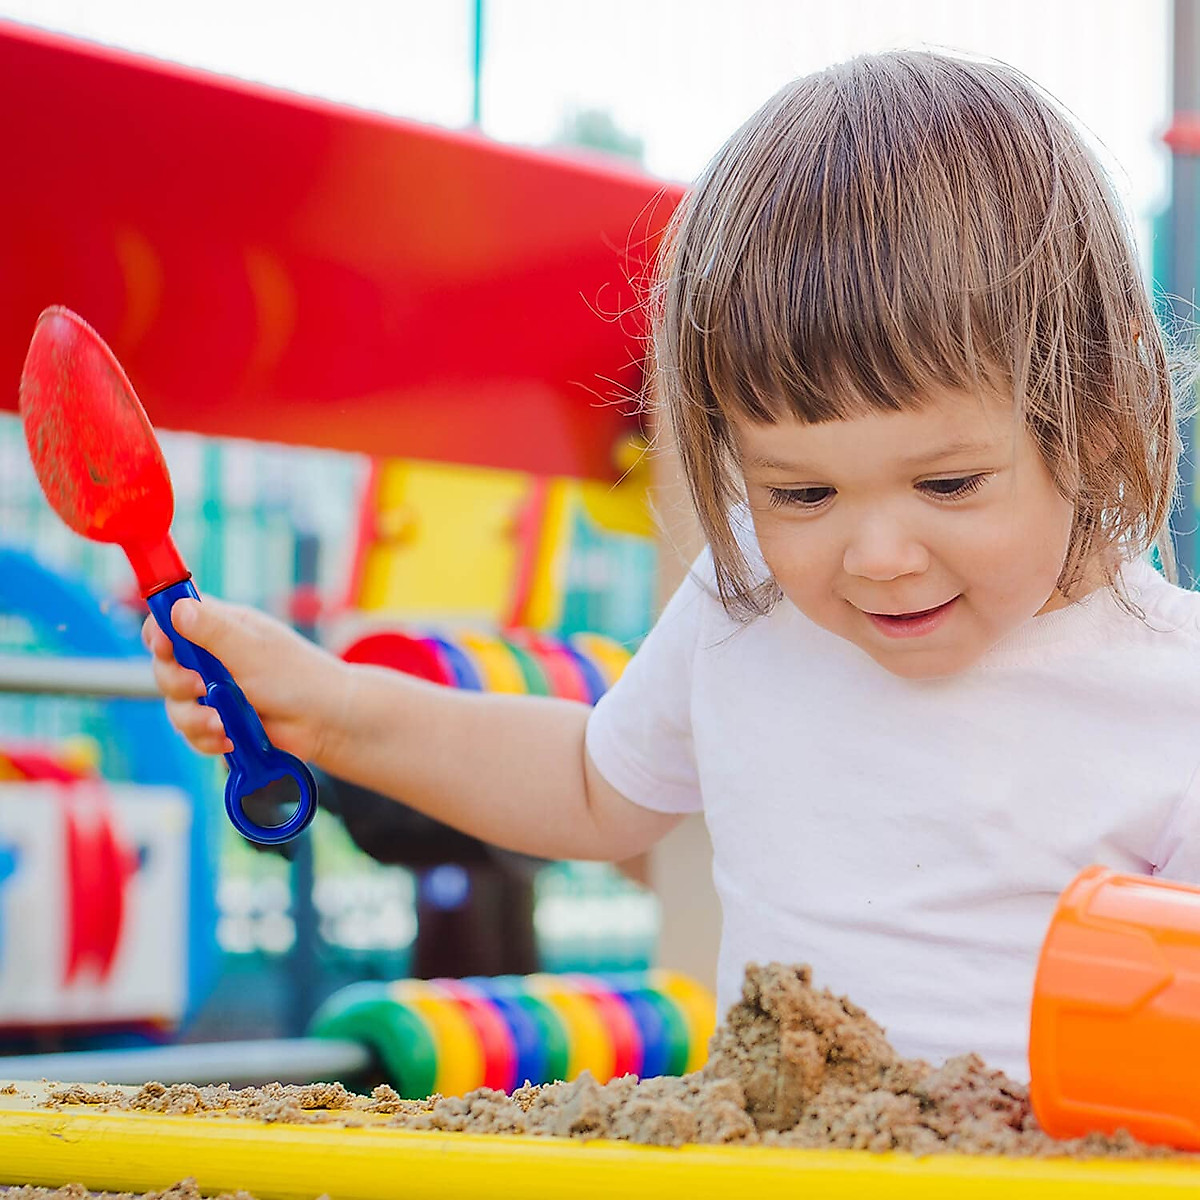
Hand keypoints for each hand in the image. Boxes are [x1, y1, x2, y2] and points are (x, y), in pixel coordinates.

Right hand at [142, 596, 345, 764]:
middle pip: (164, 666)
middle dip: (176, 682)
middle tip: (200, 688)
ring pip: (175, 705)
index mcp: (220, 627)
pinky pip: (193, 732)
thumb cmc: (298, 677)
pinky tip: (229, 740)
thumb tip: (177, 607)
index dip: (159, 631)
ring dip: (193, 718)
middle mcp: (212, 657)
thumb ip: (212, 630)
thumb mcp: (251, 650)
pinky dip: (207, 738)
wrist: (326, 722)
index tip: (164, 645)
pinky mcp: (219, 721)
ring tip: (222, 725)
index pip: (171, 619)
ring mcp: (214, 691)